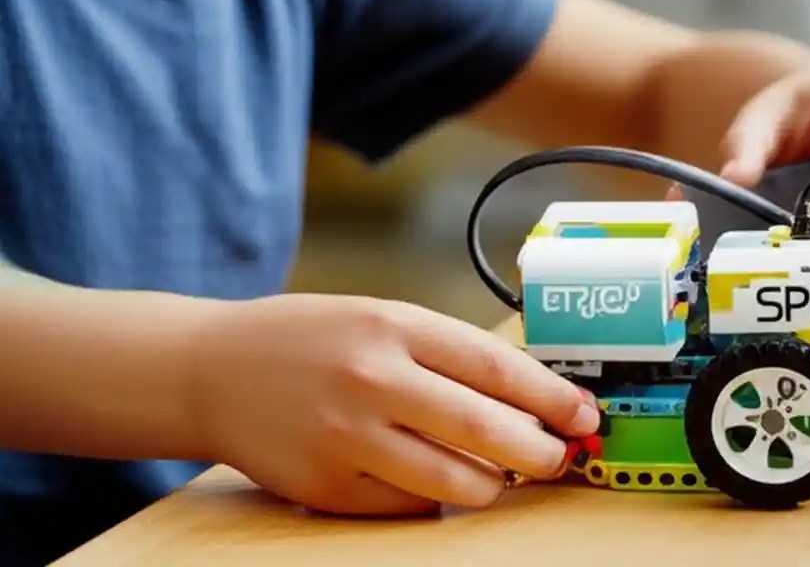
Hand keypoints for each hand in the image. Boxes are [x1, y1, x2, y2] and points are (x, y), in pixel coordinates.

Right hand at [189, 294, 598, 513]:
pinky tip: (431, 477)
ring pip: (455, 481)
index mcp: (394, 326)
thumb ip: (447, 352)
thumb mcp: (380, 317)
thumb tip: (528, 397)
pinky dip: (433, 497)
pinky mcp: (325, 488)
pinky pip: (408, 506)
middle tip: (560, 458)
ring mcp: (346, 437)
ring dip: (494, 484)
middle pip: (486, 430)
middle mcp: (373, 380)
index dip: (552, 397)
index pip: (496, 367)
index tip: (584, 415)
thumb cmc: (312, 338)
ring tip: (502, 475)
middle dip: (540, 452)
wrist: (212, 370)